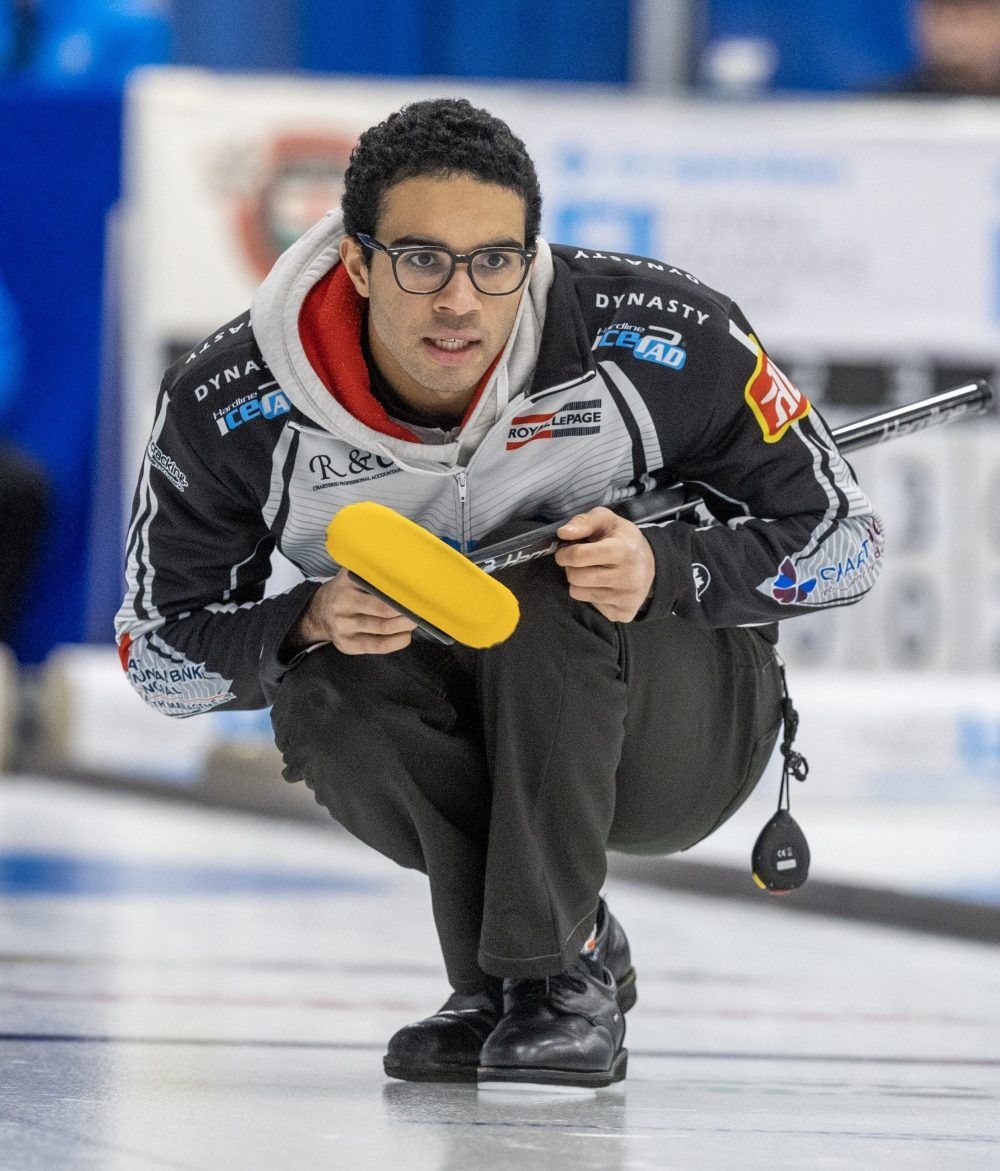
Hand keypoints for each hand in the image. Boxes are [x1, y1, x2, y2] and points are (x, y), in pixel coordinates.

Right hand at [297, 569, 416, 654]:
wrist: (319, 612)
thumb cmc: (347, 591)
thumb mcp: (354, 574)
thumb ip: (374, 571)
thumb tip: (408, 566)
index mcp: (346, 583)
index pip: (380, 587)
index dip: (402, 591)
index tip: (418, 592)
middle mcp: (342, 605)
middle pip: (384, 610)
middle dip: (407, 611)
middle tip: (421, 609)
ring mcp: (343, 627)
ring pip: (383, 629)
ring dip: (405, 626)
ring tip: (414, 621)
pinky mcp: (347, 644)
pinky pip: (377, 646)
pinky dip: (396, 642)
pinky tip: (405, 636)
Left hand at [554, 507, 655, 622]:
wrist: (650, 564)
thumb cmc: (623, 540)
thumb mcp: (606, 520)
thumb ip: (583, 521)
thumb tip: (563, 533)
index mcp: (623, 550)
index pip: (579, 556)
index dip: (564, 553)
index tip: (564, 552)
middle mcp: (628, 577)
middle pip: (575, 577)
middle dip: (571, 567)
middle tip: (581, 562)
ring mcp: (627, 597)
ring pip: (578, 593)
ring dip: (579, 582)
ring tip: (593, 572)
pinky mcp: (624, 613)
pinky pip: (590, 605)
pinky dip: (591, 595)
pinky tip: (604, 585)